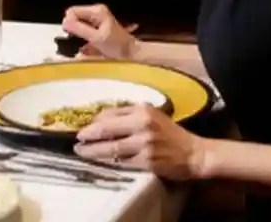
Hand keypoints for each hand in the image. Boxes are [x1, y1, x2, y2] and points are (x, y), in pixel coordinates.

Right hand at [62, 4, 137, 59]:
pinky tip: (87, 46)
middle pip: (74, 17)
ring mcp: (96, 19)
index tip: (72, 35)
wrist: (129, 52)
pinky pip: (83, 29)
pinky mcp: (96, 27)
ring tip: (84, 44)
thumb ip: (80, 29)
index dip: (69, 23)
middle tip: (79, 41)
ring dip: (77, 35)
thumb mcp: (96, 38)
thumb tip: (64, 23)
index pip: (72, 11)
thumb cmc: (116, 45)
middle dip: (73, 29)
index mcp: (96, 11)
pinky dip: (82, 38)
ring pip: (77, 24)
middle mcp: (96, 12)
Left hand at [74, 104, 206, 180]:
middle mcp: (142, 124)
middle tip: (77, 139)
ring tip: (81, 151)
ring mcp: (144, 143)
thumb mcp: (153, 115)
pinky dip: (109, 161)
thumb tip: (103, 118)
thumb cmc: (171, 134)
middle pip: (107, 129)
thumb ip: (130, 114)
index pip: (111, 113)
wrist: (193, 153)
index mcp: (143, 110)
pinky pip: (122, 161)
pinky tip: (101, 161)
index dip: (95, 121)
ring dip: (93, 150)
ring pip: (112, 147)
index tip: (84, 127)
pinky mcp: (147, 161)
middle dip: (89, 135)